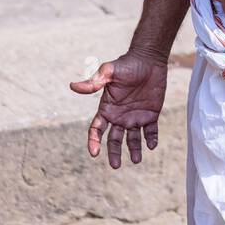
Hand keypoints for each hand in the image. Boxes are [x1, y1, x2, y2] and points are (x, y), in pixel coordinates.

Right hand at [70, 50, 167, 168]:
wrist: (148, 59)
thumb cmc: (126, 64)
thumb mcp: (109, 72)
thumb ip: (94, 82)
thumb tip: (72, 86)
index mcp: (107, 109)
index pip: (97, 129)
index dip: (94, 141)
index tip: (94, 153)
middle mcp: (120, 116)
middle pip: (114, 139)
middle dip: (114, 153)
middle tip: (115, 165)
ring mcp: (135, 116)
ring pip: (133, 139)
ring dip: (134, 150)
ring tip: (136, 159)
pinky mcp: (151, 114)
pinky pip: (150, 131)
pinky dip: (151, 139)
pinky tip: (151, 144)